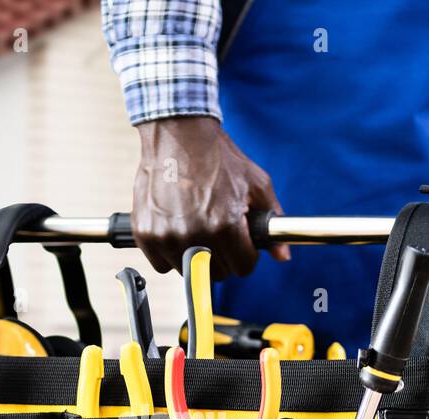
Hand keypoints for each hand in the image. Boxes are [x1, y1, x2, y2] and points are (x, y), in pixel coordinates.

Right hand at [132, 116, 288, 278]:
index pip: (243, 267)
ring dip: (195, 255)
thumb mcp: (256, 184)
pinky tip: (175, 228)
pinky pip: (161, 264)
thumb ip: (273, 221)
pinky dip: (168, 253)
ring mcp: (167, 237)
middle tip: (217, 231)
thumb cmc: (218, 158)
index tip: (239, 240)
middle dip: (222, 256)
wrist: (179, 135)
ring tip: (195, 225)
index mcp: (225, 226)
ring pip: (188, 272)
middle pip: (217, 274)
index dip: (245, 253)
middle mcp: (195, 236)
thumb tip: (283, 256)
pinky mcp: (145, 234)